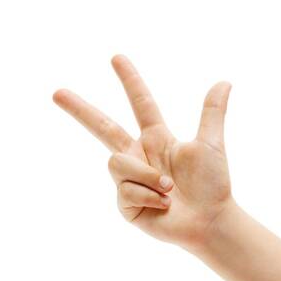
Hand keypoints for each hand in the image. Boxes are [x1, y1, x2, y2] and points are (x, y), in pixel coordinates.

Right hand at [54, 56, 233, 251]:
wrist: (211, 222)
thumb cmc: (214, 186)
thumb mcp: (212, 146)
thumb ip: (212, 113)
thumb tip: (224, 82)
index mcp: (156, 138)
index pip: (140, 103)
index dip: (129, 80)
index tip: (116, 57)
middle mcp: (138, 155)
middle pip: (102, 126)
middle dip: (79, 109)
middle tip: (56, 92)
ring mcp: (128, 179)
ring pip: (117, 162)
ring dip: (147, 176)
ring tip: (169, 190)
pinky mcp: (125, 203)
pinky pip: (125, 190)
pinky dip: (148, 196)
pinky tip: (162, 205)